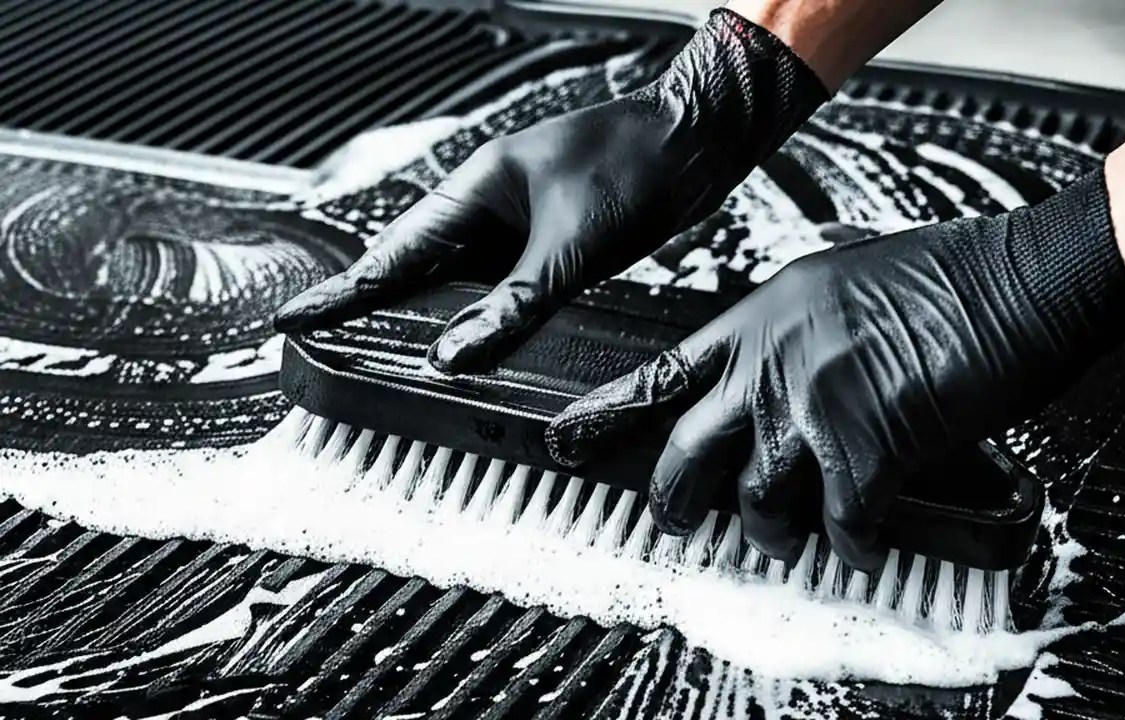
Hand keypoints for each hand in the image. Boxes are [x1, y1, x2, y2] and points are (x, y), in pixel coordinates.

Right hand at [274, 9, 827, 372]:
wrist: (697, 144)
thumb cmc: (635, 166)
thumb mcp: (571, 243)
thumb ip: (515, 303)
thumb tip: (454, 354)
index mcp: (477, 188)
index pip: (395, 249)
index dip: (344, 289)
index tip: (295, 316)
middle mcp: (490, 207)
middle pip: (418, 267)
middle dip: (374, 307)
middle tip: (330, 345)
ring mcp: (519, 226)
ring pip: (460, 282)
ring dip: (430, 317)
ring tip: (385, 357)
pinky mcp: (550, 245)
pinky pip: (502, 289)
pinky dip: (483, 319)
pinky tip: (472, 344)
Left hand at [546, 171, 1124, 567]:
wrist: (1015, 278)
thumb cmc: (942, 274)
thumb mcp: (837, 278)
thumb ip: (789, 328)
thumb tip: (773, 369)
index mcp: (758, 322)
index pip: (659, 376)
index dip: (605, 415)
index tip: (564, 441)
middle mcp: (770, 368)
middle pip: (689, 455)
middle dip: (676, 501)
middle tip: (676, 521)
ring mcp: (812, 412)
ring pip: (758, 505)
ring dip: (772, 531)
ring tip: (788, 535)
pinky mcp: (866, 453)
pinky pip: (840, 528)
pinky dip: (853, 544)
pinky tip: (864, 539)